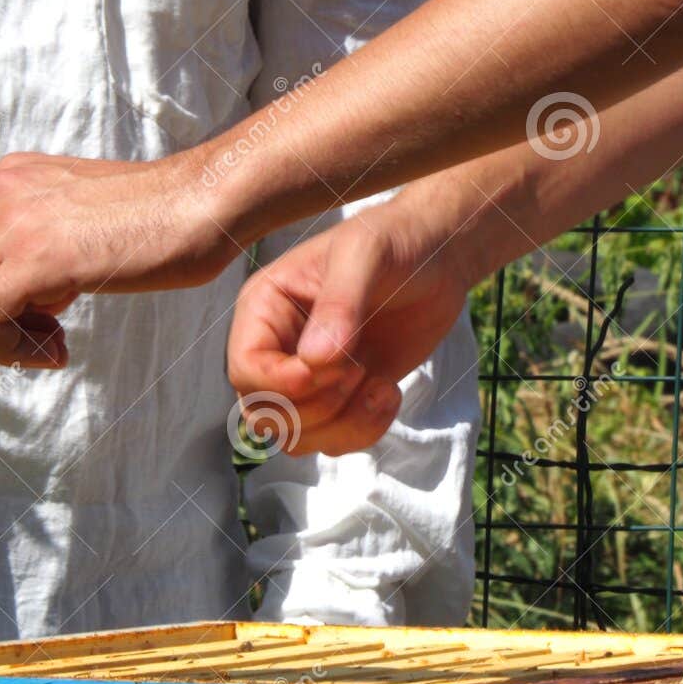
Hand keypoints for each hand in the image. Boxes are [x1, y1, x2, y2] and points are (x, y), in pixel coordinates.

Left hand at [0, 151, 240, 366]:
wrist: (204, 204)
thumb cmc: (165, 219)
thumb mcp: (83, 218)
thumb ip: (44, 239)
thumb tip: (23, 294)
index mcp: (11, 179)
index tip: (45, 323)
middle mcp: (1, 192)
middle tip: (47, 342)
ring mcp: (13, 221)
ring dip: (2, 342)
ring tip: (54, 347)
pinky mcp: (34, 256)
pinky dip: (11, 348)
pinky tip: (57, 348)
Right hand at [228, 202, 474, 455]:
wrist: (437, 260)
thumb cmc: (395, 242)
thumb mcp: (367, 253)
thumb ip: (341, 302)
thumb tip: (314, 360)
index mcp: (265, 308)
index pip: (245, 369)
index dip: (284, 383)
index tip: (338, 366)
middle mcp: (276, 347)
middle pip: (264, 414)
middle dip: (318, 407)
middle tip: (361, 370)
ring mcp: (308, 377)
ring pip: (295, 437)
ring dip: (342, 425)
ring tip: (379, 385)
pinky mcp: (341, 397)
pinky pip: (332, 442)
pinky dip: (363, 431)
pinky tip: (390, 393)